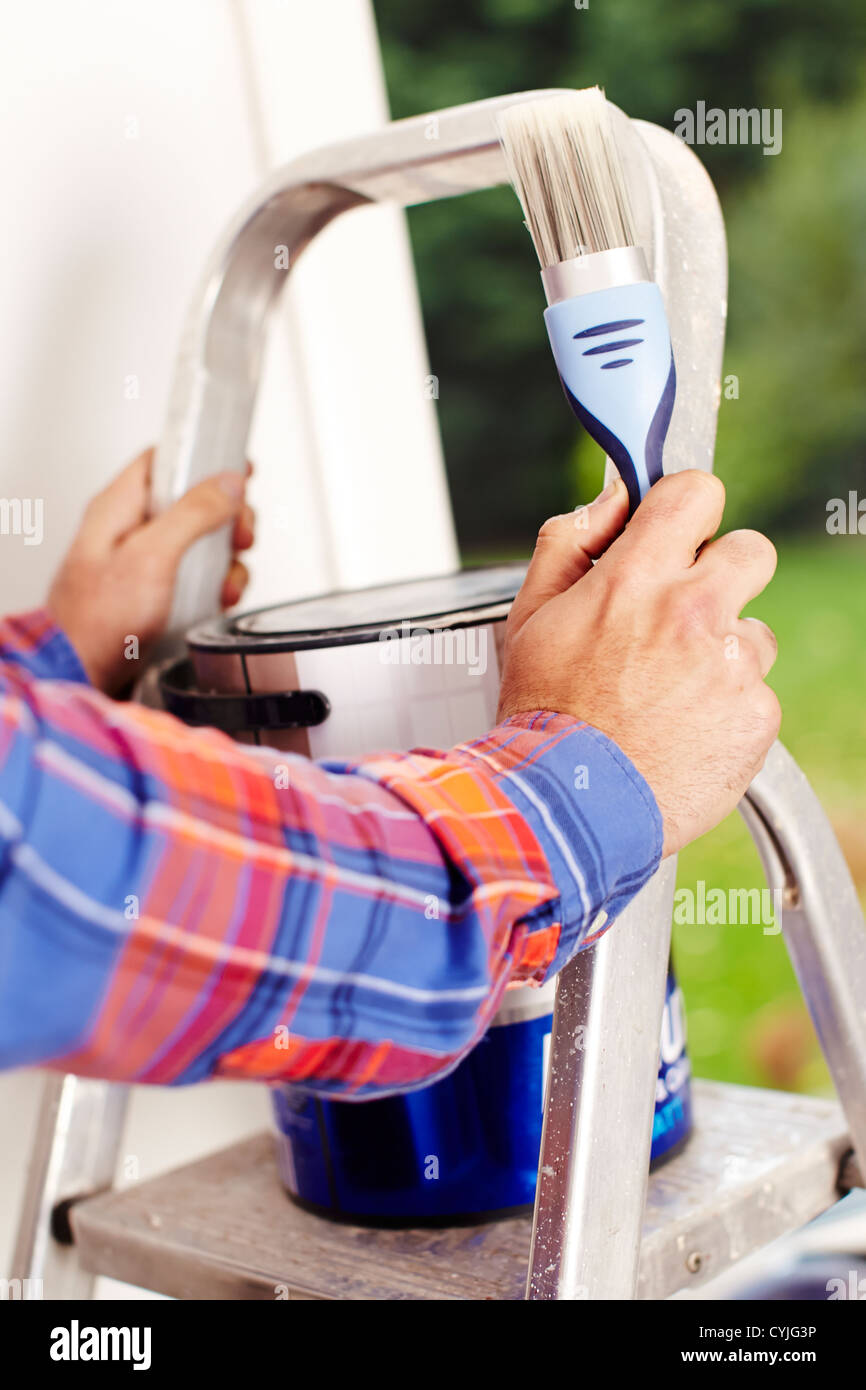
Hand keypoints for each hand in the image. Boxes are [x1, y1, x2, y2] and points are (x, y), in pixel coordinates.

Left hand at [47, 448, 254, 693]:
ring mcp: (144, 564)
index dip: (205, 459)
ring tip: (226, 579)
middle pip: (193, 500)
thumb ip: (192, 513)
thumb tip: (227, 483)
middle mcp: (130, 531)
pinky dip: (216, 586)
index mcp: (119, 508)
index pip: (164, 459)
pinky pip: (198, 577)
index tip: (237, 472)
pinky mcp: (156, 594)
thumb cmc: (97, 623)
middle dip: (226, 518)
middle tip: (238, 536)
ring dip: (226, 559)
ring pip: (201, 541)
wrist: (81, 677)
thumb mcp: (151, 557)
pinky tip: (217, 600)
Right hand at [498, 471, 779, 855]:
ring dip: (721, 652)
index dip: (686, 509)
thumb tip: (611, 500)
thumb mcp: (530, 616)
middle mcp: (691, 614)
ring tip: (669, 692)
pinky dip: (727, 709)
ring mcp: (730, 666)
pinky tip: (682, 729)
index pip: (695, 493)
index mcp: (635, 579)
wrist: (567, 806)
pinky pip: (756, 693)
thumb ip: (570, 542)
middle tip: (685, 611)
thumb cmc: (543, 717)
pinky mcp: (756, 715)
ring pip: (753, 632)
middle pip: (752, 550)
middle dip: (724, 572)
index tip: (678, 531)